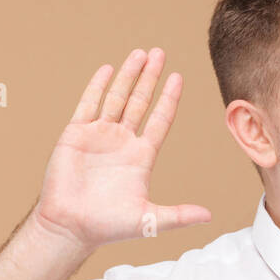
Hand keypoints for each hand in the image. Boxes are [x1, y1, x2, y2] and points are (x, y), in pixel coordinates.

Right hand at [31, 48, 211, 253]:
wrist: (70, 226)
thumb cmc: (108, 226)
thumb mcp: (149, 220)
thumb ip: (178, 215)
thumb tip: (209, 216)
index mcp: (141, 157)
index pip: (160, 120)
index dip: (169, 99)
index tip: (178, 78)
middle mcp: (122, 142)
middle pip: (140, 102)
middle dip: (150, 78)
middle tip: (160, 53)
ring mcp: (99, 135)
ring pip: (116, 98)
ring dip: (128, 76)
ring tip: (140, 54)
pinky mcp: (76, 134)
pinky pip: (88, 104)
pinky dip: (97, 86)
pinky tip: (107, 69)